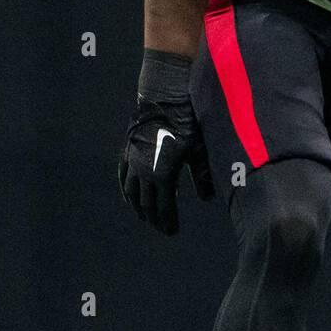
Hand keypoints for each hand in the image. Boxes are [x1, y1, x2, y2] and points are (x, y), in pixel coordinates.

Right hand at [118, 97, 213, 234]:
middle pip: (146, 204)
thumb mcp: (199, 150)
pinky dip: (127, 190)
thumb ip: (202, 175)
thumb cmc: (187, 123)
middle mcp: (144, 171)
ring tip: (146, 217)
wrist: (164, 98)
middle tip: (162, 229)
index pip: (163, 207)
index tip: (172, 232)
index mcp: (162, 174)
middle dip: (154, 219)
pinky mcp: (127, 150)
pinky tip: (130, 196)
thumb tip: (207, 198)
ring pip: (132, 192)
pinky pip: (123, 176)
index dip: (167, 221)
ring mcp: (133, 160)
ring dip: (138, 207)